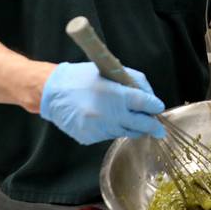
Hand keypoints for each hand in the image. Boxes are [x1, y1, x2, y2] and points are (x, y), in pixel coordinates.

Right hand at [40, 62, 166, 144]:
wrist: (52, 93)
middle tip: (159, 129)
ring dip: (129, 126)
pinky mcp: (89, 138)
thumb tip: (150, 97)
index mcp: (116, 95)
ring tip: (123, 116)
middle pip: (141, 125)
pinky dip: (111, 128)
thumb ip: (134, 82)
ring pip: (125, 132)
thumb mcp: (110, 71)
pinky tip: (103, 118)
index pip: (145, 104)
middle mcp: (109, 115)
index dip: (155, 107)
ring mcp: (99, 129)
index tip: (158, 108)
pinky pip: (108, 135)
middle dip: (152, 127)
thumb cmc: (82, 78)